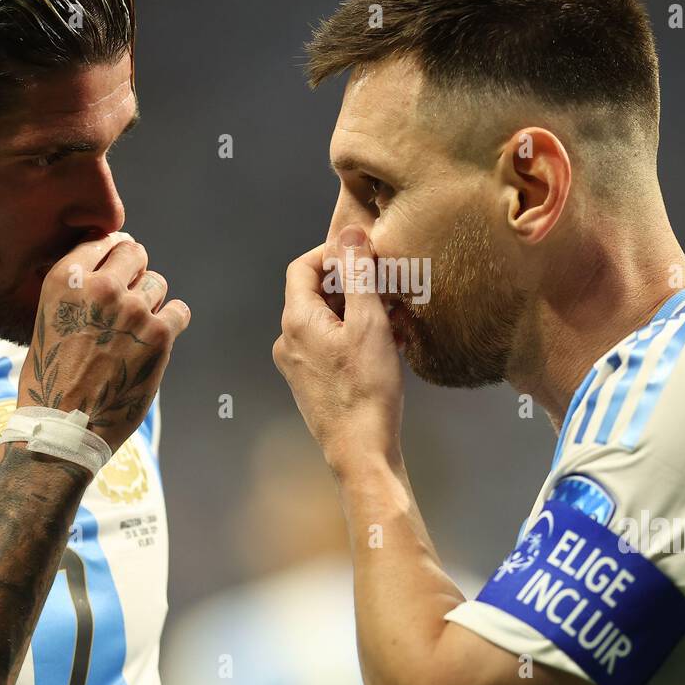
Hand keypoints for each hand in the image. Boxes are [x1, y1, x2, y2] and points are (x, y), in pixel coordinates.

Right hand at [18, 231, 189, 452]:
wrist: (64, 428)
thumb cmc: (51, 380)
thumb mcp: (49, 320)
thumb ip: (78, 292)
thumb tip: (114, 270)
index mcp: (64, 280)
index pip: (101, 241)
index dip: (113, 253)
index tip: (117, 266)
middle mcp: (100, 287)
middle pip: (135, 253)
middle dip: (135, 271)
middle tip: (130, 296)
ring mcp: (132, 309)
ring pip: (158, 283)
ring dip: (151, 301)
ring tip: (134, 330)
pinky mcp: (160, 334)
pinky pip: (180, 310)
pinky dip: (172, 323)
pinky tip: (156, 340)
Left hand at [273, 226, 403, 473]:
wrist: (361, 451)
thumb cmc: (365, 388)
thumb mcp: (368, 322)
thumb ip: (358, 274)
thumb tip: (350, 233)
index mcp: (296, 320)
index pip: (303, 267)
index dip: (333, 252)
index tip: (366, 253)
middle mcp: (289, 340)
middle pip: (316, 293)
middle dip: (353, 282)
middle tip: (389, 281)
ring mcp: (299, 364)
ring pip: (328, 320)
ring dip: (359, 309)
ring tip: (395, 311)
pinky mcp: (313, 383)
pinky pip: (331, 344)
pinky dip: (356, 333)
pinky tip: (389, 340)